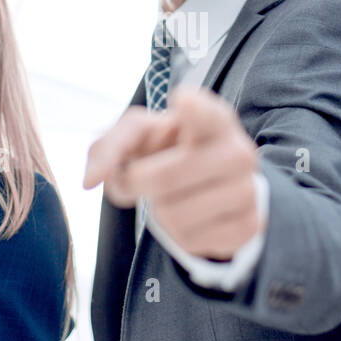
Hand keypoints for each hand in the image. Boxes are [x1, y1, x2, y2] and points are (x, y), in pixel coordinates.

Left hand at [83, 86, 260, 259]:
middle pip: (164, 178)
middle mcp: (238, 151)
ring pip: (173, 215)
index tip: (181, 100)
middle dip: (136, 183)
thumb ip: (109, 146)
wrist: (215, 184)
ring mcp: (247, 190)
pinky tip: (190, 217)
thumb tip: (91, 180)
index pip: (206, 113)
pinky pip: (190, 241)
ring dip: (157, 211)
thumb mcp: (139, 137)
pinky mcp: (249, 225)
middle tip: (139, 178)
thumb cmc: (171, 151)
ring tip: (171, 197)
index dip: (193, 109)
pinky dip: (176, 234)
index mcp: (213, 119)